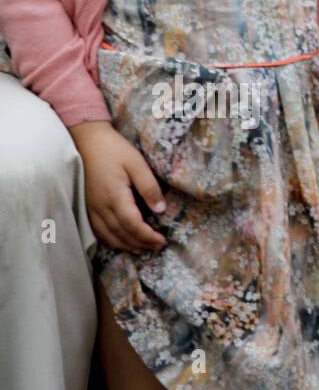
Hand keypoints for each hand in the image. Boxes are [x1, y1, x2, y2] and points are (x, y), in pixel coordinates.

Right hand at [69, 120, 166, 254]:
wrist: (87, 140)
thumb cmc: (114, 149)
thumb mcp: (137, 163)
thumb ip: (149, 187)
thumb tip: (160, 210)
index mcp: (114, 195)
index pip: (132, 225)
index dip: (147, 236)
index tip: (162, 240)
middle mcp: (100, 206)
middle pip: (121, 234)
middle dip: (140, 243)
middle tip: (157, 247)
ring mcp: (90, 207)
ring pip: (108, 235)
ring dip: (126, 245)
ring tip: (143, 249)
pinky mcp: (86, 206)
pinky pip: (97, 231)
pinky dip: (111, 240)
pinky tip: (122, 242)